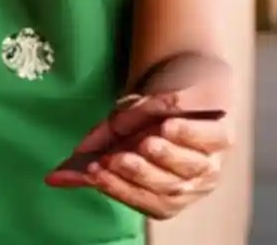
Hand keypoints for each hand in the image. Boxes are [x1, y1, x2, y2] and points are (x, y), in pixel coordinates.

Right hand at [46, 66, 234, 218]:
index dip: (120, 188)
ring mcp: (214, 160)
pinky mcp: (225, 132)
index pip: (147, 202)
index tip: (95, 170)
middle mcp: (195, 184)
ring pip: (193, 167)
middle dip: (140, 173)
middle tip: (115, 158)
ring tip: (145, 142)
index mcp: (169, 194)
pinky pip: (212, 138)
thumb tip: (51, 179)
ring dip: (168, 156)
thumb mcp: (117, 137)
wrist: (188, 75)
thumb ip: (90, 158)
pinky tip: (169, 124)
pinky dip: (191, 133)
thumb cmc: (149, 117)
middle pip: (170, 188)